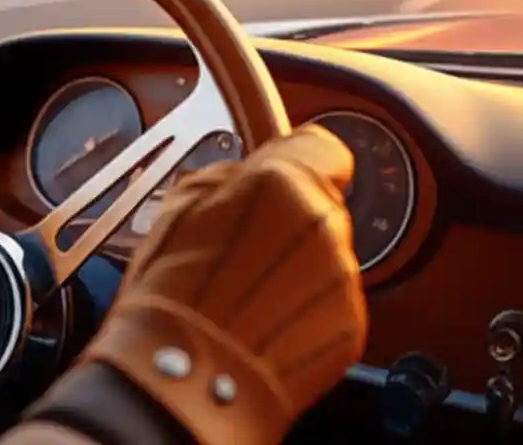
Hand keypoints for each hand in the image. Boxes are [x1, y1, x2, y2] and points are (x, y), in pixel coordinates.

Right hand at [76, 124, 366, 444]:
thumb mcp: (178, 207)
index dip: (300, 163)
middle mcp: (322, 224)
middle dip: (290, 225)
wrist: (187, 376)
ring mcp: (342, 278)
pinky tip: (264, 326)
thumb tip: (245, 177)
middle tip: (245, 250)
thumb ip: (228, 179)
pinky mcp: (350, 326)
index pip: (324, 147)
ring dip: (297, 271)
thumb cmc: (173, 295)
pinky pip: (332, 305)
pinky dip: (304, 314)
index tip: (283, 180)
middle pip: (323, 206)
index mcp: (281, 182)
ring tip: (249, 296)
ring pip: (329, 258)